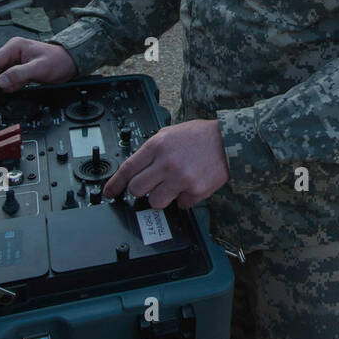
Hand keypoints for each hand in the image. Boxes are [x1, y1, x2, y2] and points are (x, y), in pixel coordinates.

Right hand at [0, 37, 76, 94]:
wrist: (71, 63)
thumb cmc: (58, 60)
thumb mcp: (39, 68)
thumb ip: (19, 74)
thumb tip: (0, 82)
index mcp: (14, 47)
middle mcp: (12, 53)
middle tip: (3, 91)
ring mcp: (15, 61)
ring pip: (1, 78)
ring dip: (7, 86)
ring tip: (24, 83)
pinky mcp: (18, 70)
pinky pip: (9, 81)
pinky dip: (12, 87)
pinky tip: (23, 85)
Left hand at [103, 118, 229, 209]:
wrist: (228, 141)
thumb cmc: (199, 136)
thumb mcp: (170, 133)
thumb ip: (152, 150)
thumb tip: (135, 170)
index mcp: (158, 145)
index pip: (128, 168)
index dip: (115, 183)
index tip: (110, 192)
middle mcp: (166, 163)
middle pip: (137, 189)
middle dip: (140, 190)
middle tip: (150, 185)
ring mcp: (181, 179)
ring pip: (155, 202)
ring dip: (161, 197)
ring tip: (172, 186)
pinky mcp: (195, 191)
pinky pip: (180, 205)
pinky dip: (184, 199)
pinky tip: (190, 185)